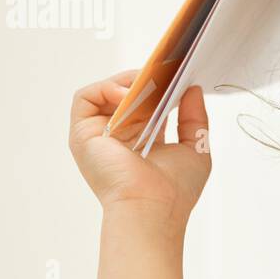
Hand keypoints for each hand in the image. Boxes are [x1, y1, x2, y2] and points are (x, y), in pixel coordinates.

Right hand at [68, 70, 211, 223]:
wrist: (153, 207)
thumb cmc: (175, 190)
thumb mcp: (197, 146)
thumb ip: (195, 117)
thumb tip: (193, 89)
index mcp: (144, 141)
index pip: (147, 105)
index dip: (160, 87)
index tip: (177, 75)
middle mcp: (119, 137)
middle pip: (126, 95)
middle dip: (145, 79)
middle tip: (165, 71)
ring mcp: (99, 135)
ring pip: (105, 93)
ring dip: (126, 81)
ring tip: (147, 83)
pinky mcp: (82, 134)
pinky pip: (85, 98)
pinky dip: (106, 88)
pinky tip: (128, 95)